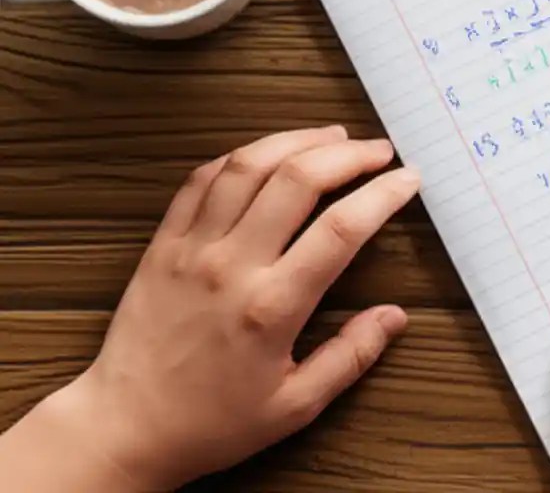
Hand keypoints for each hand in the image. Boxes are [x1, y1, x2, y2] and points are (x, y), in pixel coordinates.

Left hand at [31, 126, 420, 489]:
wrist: (126, 426)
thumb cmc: (213, 422)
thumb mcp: (296, 405)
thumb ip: (352, 356)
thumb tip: (396, 316)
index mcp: (273, 307)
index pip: (341, 229)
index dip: (382, 194)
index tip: (408, 179)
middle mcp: (233, 266)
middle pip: (297, 181)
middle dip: (348, 155)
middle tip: (378, 149)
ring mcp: (192, 249)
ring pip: (247, 167)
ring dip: (295, 141)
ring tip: (331, 137)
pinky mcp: (163, 244)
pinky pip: (200, 181)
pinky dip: (239, 156)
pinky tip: (267, 153)